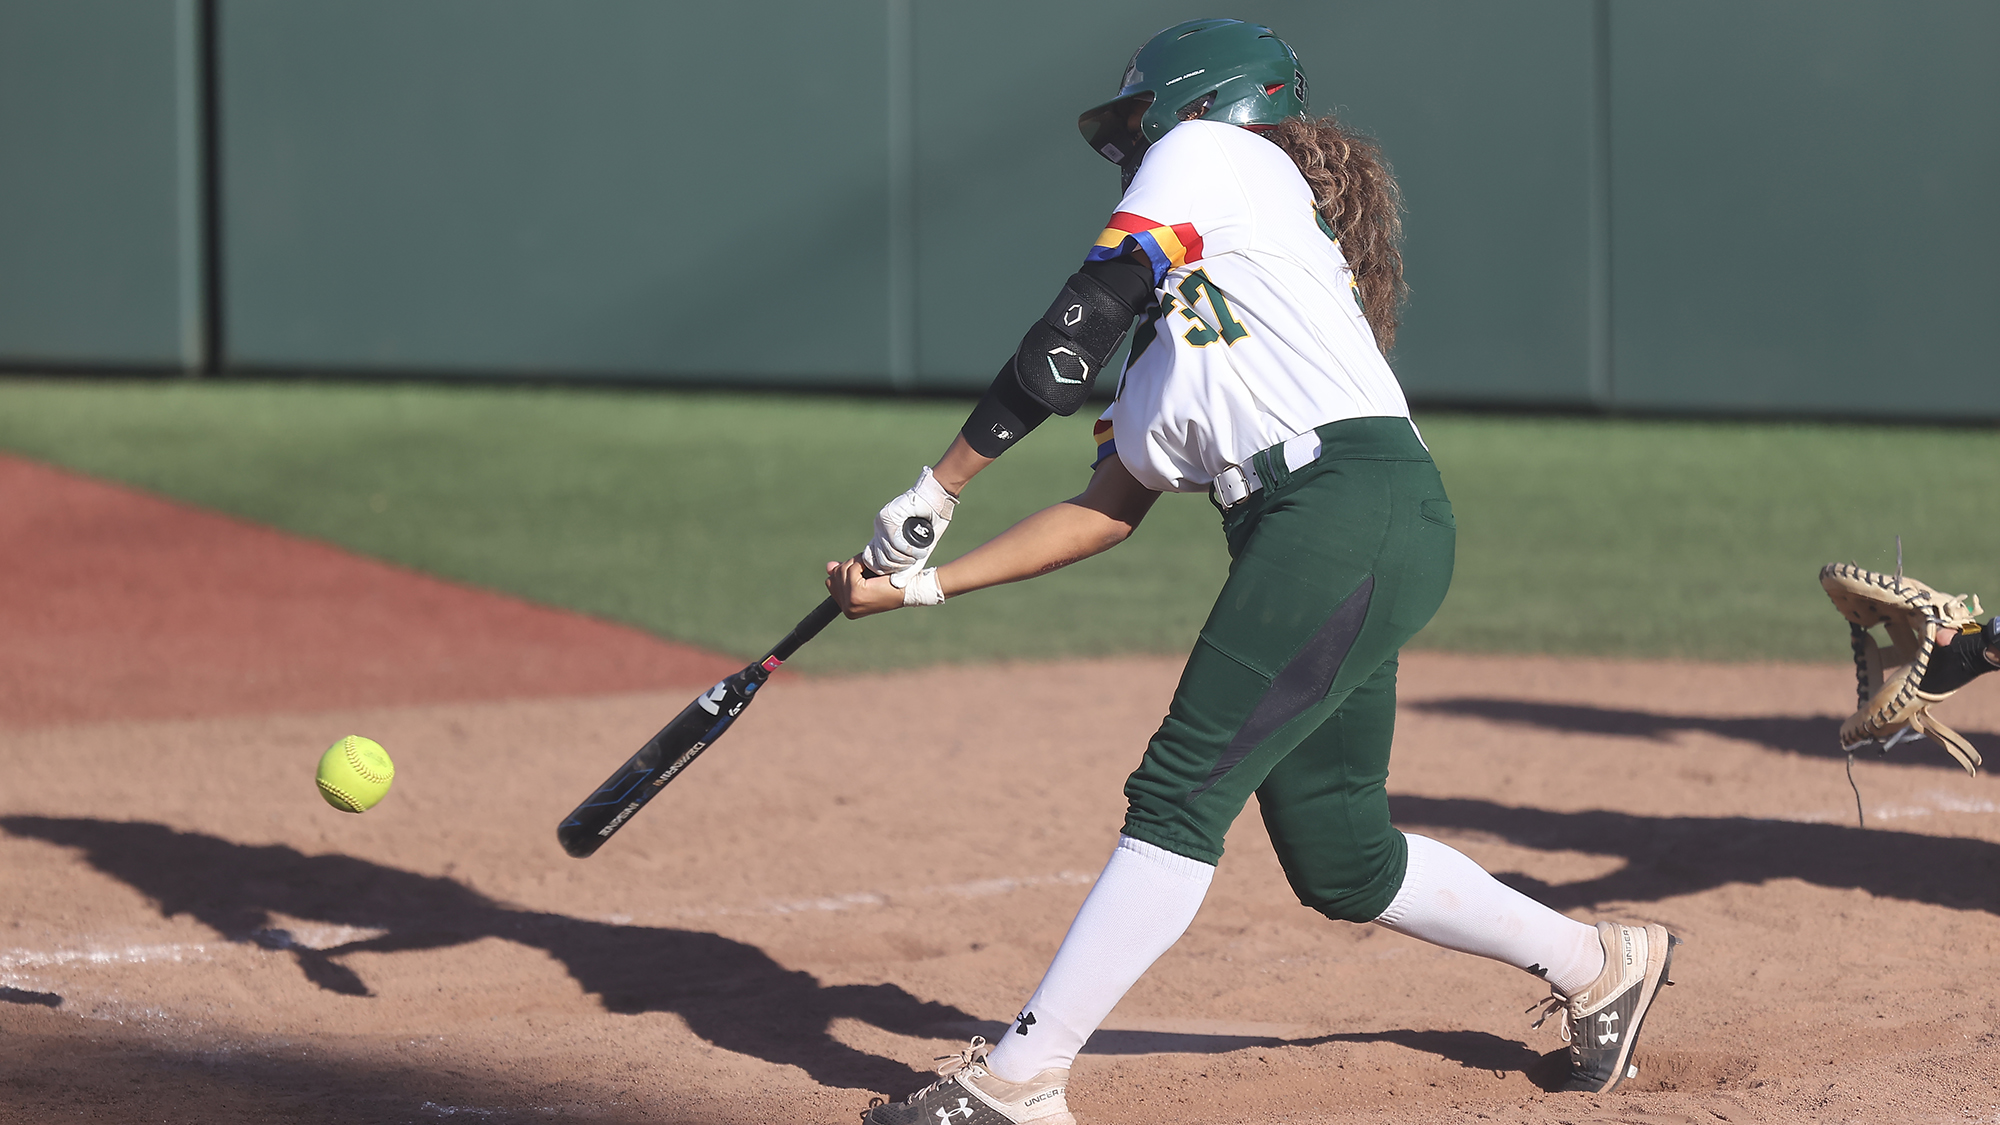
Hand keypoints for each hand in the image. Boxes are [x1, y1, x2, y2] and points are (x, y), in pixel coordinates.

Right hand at [826, 558, 906, 618]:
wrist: (910, 589)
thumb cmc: (891, 584)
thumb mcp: (865, 578)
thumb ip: (846, 574)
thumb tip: (829, 566)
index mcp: (848, 609)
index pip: (831, 582)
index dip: (843, 571)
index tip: (858, 570)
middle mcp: (846, 608)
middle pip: (835, 575)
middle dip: (851, 566)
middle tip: (869, 568)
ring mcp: (850, 602)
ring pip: (843, 570)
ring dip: (857, 563)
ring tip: (872, 569)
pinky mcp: (856, 594)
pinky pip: (852, 569)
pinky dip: (861, 563)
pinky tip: (873, 568)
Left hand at [859, 466, 957, 587]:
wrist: (935, 499)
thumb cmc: (930, 523)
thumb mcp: (918, 551)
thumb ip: (908, 566)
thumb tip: (896, 584)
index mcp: (883, 537)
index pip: (871, 560)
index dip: (884, 570)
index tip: (902, 570)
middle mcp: (879, 530)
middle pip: (878, 560)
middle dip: (896, 567)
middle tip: (911, 563)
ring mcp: (881, 523)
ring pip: (887, 553)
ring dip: (905, 558)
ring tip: (917, 555)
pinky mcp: (888, 517)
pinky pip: (894, 542)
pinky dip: (908, 550)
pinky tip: (918, 549)